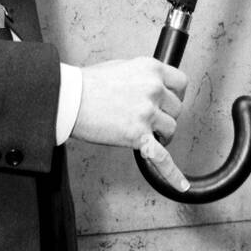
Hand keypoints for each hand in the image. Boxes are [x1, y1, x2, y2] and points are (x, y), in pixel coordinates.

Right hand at [71, 56, 189, 192]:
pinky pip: (162, 157)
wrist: (70, 98)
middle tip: (151, 118)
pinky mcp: (138, 135)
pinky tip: (181, 184)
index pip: (180, 82)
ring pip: (171, 129)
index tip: (171, 100)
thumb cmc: (88, 83)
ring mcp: (147, 112)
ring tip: (148, 134)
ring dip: (162, 134)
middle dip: (165, 115)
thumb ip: (142, 77)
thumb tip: (151, 87)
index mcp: (151, 69)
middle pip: (176, 108)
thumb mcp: (122, 67)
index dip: (176, 94)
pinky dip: (172, 173)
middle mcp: (153, 89)